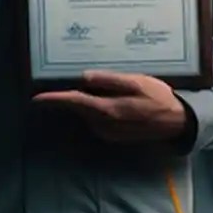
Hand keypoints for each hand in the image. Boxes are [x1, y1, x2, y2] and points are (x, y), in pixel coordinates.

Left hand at [33, 70, 187, 143]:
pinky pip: (97, 119)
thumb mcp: (137, 82)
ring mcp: (108, 132)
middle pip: (78, 108)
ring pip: (87, 113)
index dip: (54, 100)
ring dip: (85, 101)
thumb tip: (84, 78)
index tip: (36, 98)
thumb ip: (110, 80)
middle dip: (68, 96)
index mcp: (107, 110)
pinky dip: (95, 108)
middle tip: (63, 80)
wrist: (175, 122)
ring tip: (96, 85)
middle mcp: (103, 125)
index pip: (74, 103)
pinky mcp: (113, 135)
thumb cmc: (158, 98)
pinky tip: (108, 97)